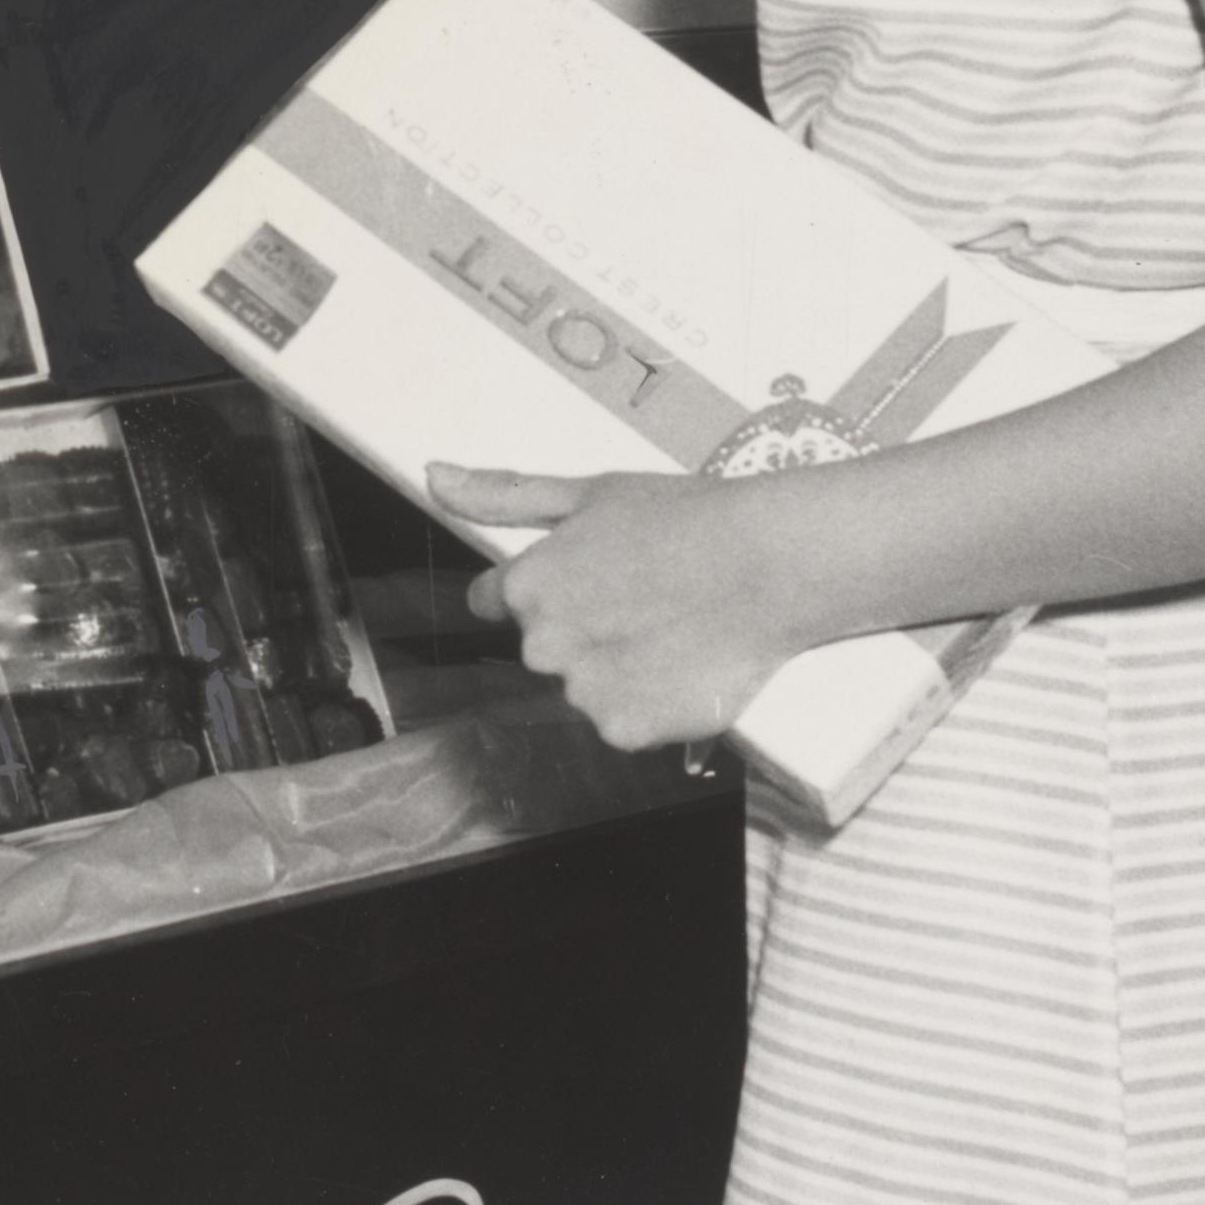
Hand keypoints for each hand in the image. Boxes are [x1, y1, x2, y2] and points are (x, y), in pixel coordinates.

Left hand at [431, 464, 804, 755]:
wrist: (770, 564)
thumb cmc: (686, 518)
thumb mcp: (590, 491)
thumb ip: (504, 494)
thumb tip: (435, 475)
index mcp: (527, 587)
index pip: (497, 603)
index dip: (547, 589)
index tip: (589, 580)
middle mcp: (542, 645)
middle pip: (546, 648)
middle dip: (584, 630)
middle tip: (645, 598)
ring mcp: (583, 692)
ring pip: (586, 687)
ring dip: (617, 670)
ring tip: (672, 630)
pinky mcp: (625, 729)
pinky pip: (624, 723)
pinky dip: (650, 705)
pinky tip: (683, 666)